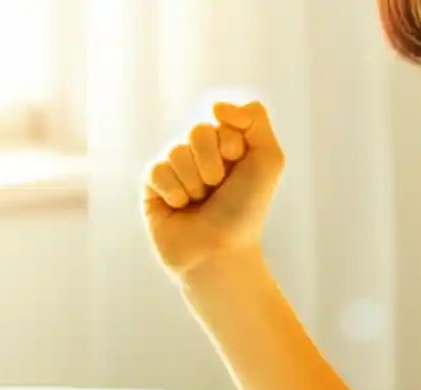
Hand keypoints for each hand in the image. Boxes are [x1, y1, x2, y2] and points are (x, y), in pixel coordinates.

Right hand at [143, 100, 285, 278]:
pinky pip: (158, 170)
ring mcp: (175, 169)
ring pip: (177, 152)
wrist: (219, 252)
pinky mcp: (152, 187)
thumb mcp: (268, 160)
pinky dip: (174, 191)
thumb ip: (255, 120)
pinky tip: (179, 208)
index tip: (238, 166)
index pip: (222, 118)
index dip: (232, 144)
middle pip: (198, 131)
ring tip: (199, 203)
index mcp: (226, 145)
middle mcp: (199, 154)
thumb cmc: (245, 211)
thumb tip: (216, 106)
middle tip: (217, 188)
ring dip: (194, 182)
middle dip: (212, 162)